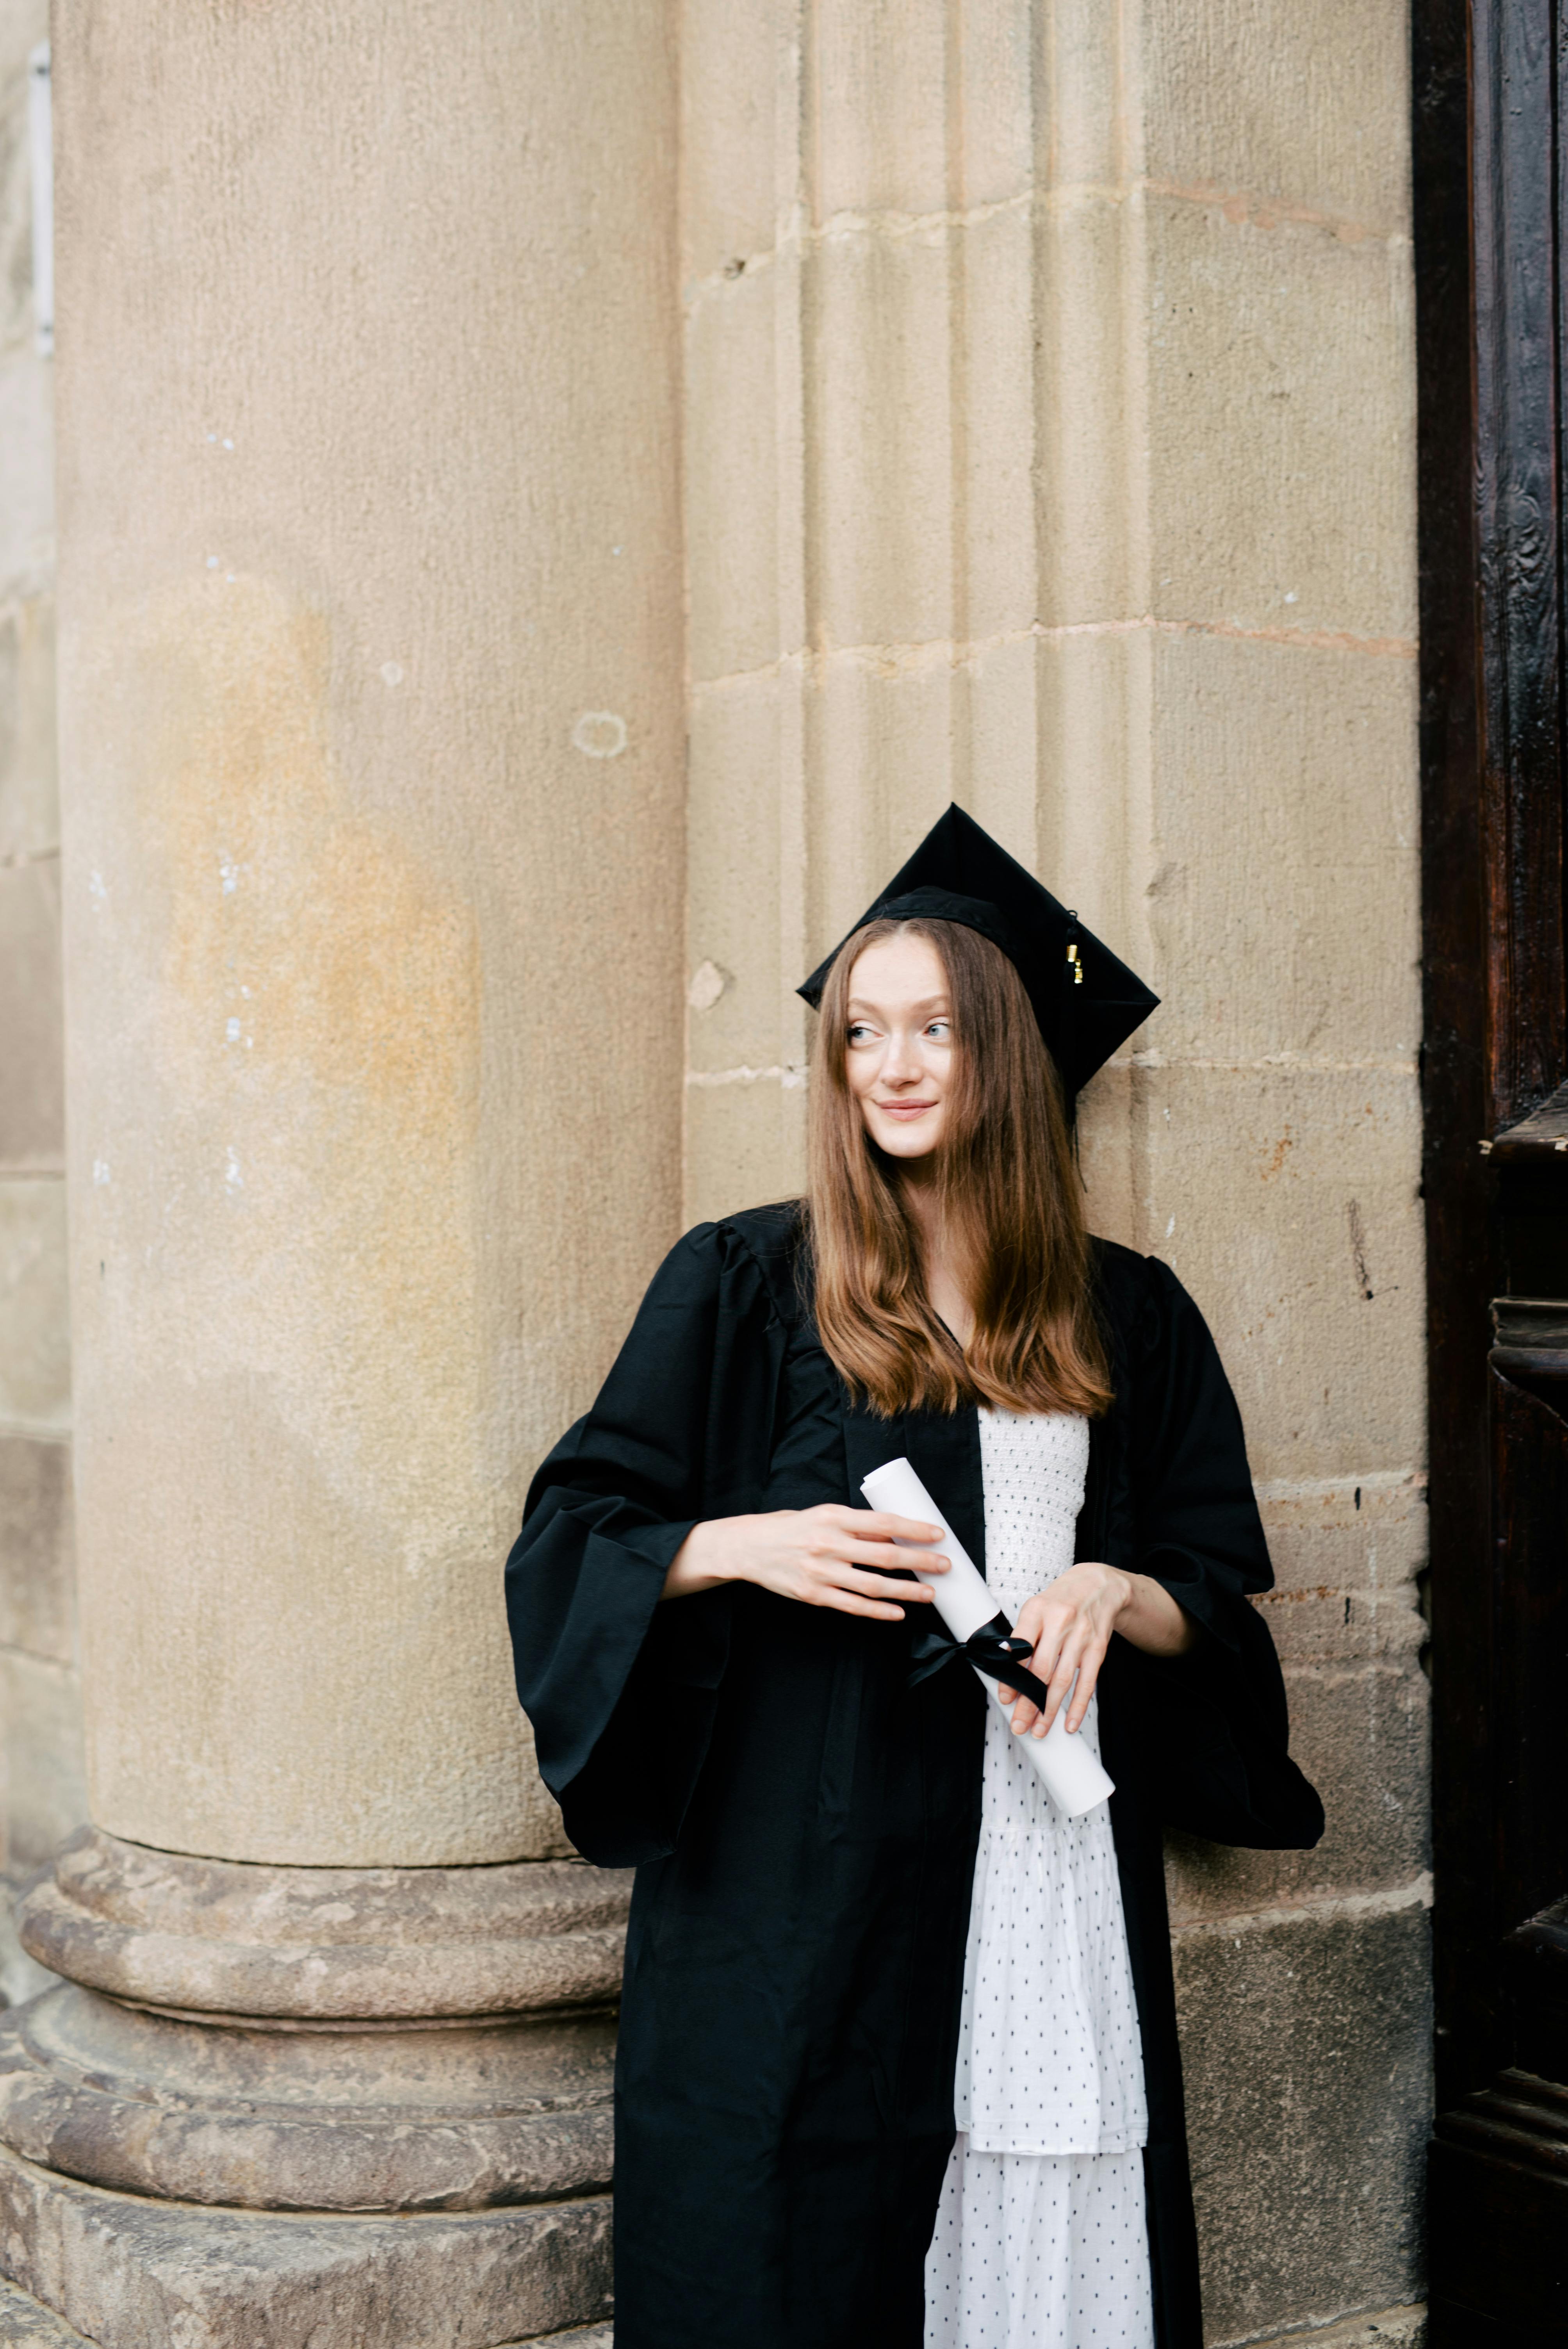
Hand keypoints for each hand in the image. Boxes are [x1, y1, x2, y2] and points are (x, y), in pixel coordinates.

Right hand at [664, 1506, 948, 1620]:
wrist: (749, 1548)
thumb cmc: (791, 1528)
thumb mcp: (824, 1515)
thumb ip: (856, 1525)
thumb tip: (894, 1533)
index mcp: (833, 1517)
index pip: (884, 1522)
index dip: (914, 1529)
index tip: (938, 1534)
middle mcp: (828, 1544)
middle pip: (885, 1555)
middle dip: (920, 1561)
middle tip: (944, 1565)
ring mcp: (821, 1572)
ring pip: (874, 1585)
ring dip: (906, 1591)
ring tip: (929, 1592)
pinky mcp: (814, 1595)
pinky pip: (853, 1606)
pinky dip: (879, 1612)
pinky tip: (898, 1613)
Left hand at [996, 1561, 1132, 1737]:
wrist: (1098, 1585)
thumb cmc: (1060, 1601)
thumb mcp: (1036, 1608)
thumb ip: (1021, 1637)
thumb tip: (1005, 1669)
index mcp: (1037, 1611)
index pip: (1020, 1648)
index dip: (1011, 1677)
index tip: (1005, 1699)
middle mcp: (1060, 1623)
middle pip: (1041, 1670)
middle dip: (1028, 1702)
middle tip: (1019, 1725)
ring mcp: (1081, 1637)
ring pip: (1063, 1680)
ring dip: (1050, 1710)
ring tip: (1039, 1730)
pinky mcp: (1097, 1649)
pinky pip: (1087, 1682)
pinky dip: (1078, 1705)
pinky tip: (1069, 1723)